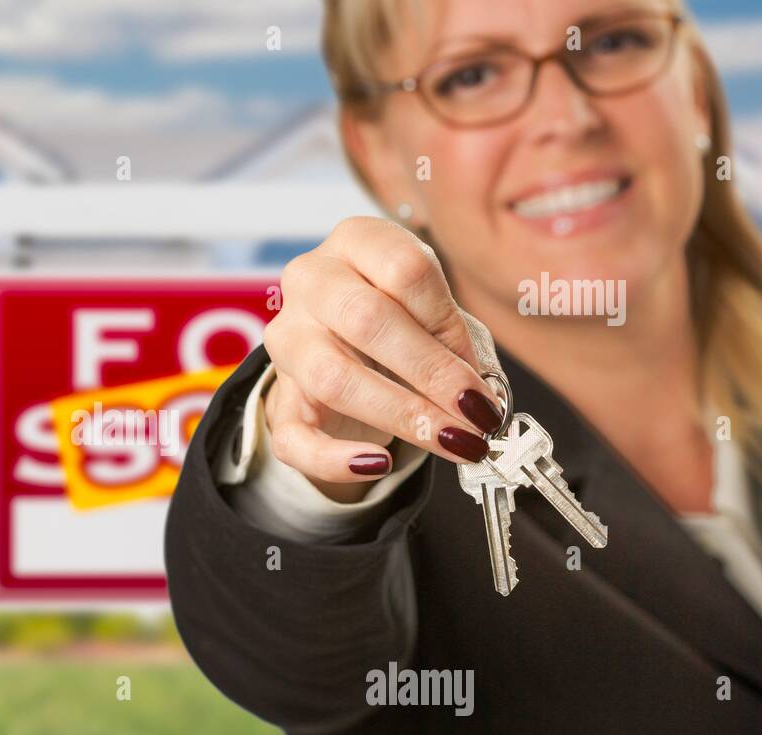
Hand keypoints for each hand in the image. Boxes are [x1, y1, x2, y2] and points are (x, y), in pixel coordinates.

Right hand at [262, 217, 504, 502]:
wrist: (342, 346)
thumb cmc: (398, 320)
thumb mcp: (429, 310)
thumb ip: (454, 340)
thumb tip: (483, 397)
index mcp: (353, 242)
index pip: (403, 269)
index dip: (448, 322)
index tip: (479, 369)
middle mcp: (310, 281)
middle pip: (366, 319)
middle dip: (431, 372)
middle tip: (477, 413)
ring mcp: (287, 340)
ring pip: (332, 377)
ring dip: (401, 415)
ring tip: (451, 441)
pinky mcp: (278, 400)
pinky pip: (295, 437)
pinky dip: (336, 457)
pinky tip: (378, 464)